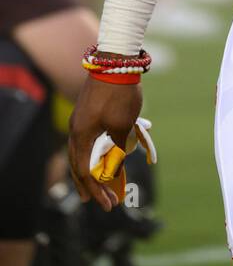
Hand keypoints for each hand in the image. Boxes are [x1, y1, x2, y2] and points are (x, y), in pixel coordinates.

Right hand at [68, 75, 142, 211]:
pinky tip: (103, 156)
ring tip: (96, 184)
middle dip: (89, 184)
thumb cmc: (120, 94)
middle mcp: (76, 129)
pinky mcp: (88, 111)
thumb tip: (114, 168)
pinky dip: (93, 152)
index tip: (109, 205)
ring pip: (81, 151)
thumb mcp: (122, 126)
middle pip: (77, 164)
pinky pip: (87, 139)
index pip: (85, 170)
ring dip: (90, 169)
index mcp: (81, 135)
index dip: (97, 189)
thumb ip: (117, 149)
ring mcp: (80, 119)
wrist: (116, 60)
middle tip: (98, 202)